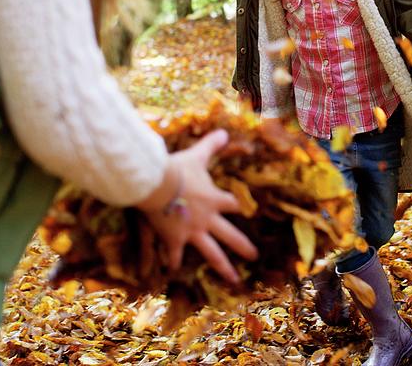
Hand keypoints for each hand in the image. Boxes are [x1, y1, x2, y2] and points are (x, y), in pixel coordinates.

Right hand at [138, 130, 257, 283]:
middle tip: (254, 256)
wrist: (157, 185)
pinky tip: (174, 270)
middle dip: (243, 246)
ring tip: (234, 280)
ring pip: (212, 253)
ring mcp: (193, 232)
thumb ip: (211, 145)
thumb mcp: (196, 155)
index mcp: (215, 199)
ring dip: (223, 267)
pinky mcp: (175, 239)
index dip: (240, 207)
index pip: (234, 204)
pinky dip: (174, 261)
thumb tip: (224, 131)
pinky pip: (176, 254)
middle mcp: (208, 219)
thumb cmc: (177, 169)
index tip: (247, 212)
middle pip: (231, 235)